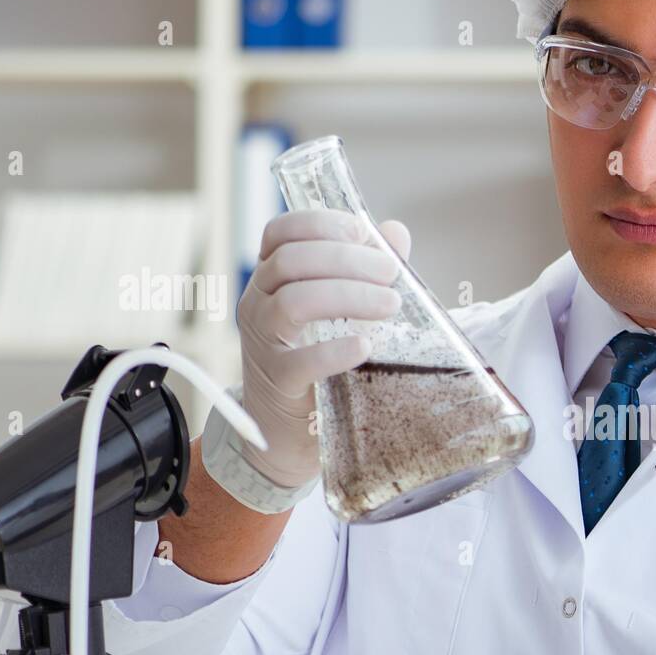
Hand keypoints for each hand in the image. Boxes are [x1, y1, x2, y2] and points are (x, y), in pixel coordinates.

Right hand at [234, 211, 409, 488]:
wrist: (287, 431)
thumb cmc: (317, 361)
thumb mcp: (338, 310)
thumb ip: (365, 269)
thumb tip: (396, 232)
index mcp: (271, 279)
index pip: (279, 233)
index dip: (319, 223)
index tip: (361, 231)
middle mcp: (259, 303)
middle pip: (291, 261)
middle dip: (347, 259)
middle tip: (391, 273)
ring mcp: (263, 342)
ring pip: (293, 301)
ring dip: (348, 296)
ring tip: (390, 304)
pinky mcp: (277, 381)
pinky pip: (302, 360)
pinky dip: (336, 350)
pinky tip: (366, 344)